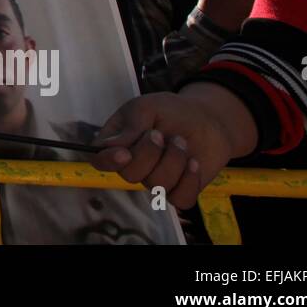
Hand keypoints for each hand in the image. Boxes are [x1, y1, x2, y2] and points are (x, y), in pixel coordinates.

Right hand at [91, 84, 255, 209]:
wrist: (207, 119)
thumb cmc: (171, 110)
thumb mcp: (147, 107)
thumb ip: (130, 126)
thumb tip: (110, 147)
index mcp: (117, 143)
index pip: (100, 160)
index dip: (109, 161)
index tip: (125, 153)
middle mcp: (133, 165)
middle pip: (130, 175)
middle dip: (149, 155)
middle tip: (162, 135)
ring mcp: (156, 180)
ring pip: (157, 186)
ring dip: (174, 160)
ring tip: (182, 142)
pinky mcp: (179, 191)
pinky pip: (179, 199)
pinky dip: (189, 180)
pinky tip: (193, 163)